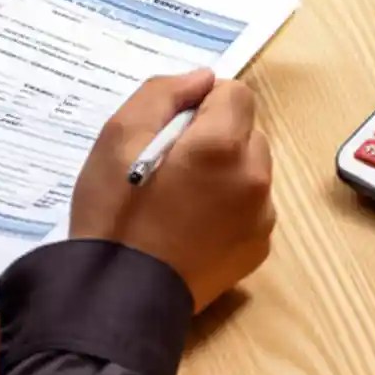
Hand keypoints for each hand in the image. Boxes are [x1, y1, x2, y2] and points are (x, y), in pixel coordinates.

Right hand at [70, 70, 274, 312]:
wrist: (120, 294)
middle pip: (248, 131)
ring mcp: (261, 216)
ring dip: (226, 170)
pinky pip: (252, 207)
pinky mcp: (258, 247)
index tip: (172, 128)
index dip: (202, 102)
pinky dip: (229, 206)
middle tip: (171, 164)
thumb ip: (163, 94)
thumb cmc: (113, 213)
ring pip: (252, 169)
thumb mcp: (118, 137)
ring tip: (181, 197)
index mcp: (221, 145)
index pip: (236, 92)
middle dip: (216, 136)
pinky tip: (192, 225)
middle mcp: (253, 177)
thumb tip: (203, 79)